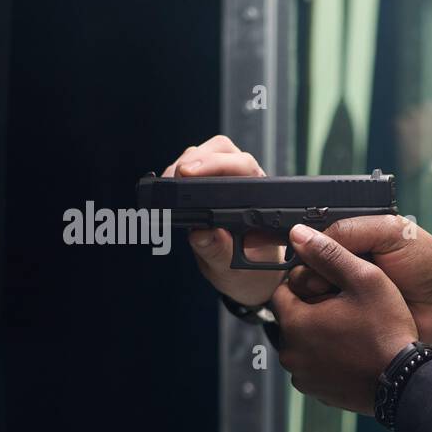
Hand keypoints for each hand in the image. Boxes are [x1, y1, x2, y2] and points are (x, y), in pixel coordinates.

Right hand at [162, 135, 283, 306]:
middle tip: (174, 179)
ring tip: (168, 187)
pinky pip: (194, 168)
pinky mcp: (210, 188)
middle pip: (222, 150)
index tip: (189, 174)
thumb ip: (219, 252)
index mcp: (263, 201)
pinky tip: (169, 190)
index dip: (216, 165)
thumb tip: (201, 232)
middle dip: (196, 159)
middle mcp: (249, 185)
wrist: (250, 281)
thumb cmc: (250, 274)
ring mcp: (229, 184)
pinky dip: (177, 175)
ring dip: (184, 165)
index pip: (243, 166)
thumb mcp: (234, 271)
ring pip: (205, 154)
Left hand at [269, 224, 418, 412]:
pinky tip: (354, 354)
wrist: (405, 381)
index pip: (283, 291)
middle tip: (346, 308)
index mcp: (295, 322)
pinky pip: (316, 367)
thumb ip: (329, 253)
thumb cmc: (387, 331)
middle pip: (293, 319)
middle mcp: (291, 353)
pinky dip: (329, 360)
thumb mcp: (365, 279)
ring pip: (304, 344)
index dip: (308, 284)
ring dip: (320, 336)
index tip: (331, 287)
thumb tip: (298, 235)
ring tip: (353, 331)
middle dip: (313, 311)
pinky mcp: (318, 393)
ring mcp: (304, 377)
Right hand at [283, 214, 431, 344]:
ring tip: (333, 297)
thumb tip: (302, 235)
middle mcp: (346, 268)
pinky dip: (326, 317)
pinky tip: (336, 315)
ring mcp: (348, 296)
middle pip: (306, 270)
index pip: (313, 243)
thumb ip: (348, 230)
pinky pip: (327, 320)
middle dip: (310, 276)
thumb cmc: (427, 262)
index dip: (307, 250)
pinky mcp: (353, 320)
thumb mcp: (389, 233)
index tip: (309, 258)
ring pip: (311, 296)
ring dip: (316, 297)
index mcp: (352, 242)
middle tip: (325, 282)